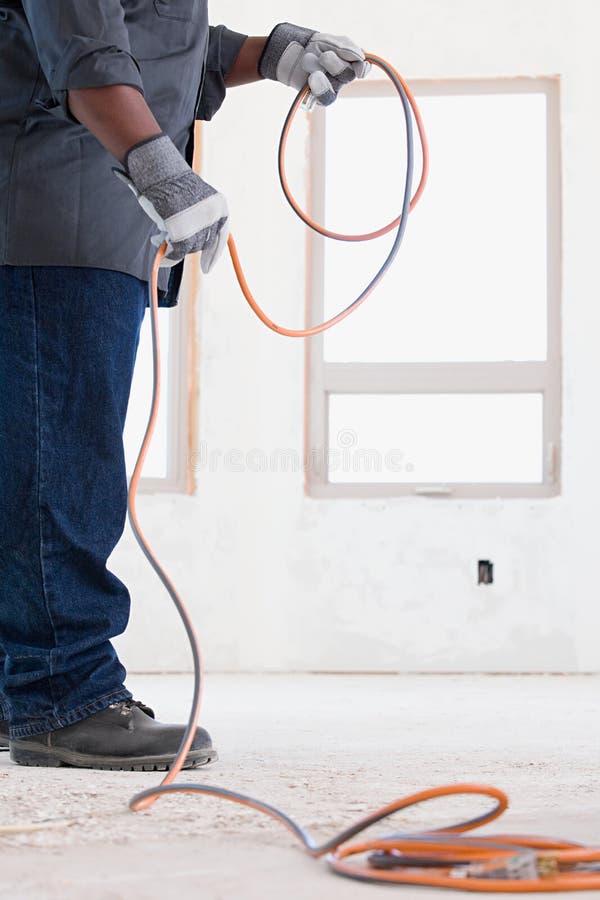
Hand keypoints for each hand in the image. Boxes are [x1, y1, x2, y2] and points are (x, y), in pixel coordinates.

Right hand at [113, 133, 228, 272]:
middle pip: (204, 243)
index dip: (213, 254)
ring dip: (176, 247)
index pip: (221, 237)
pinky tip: (160, 254)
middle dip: (190, 246)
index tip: (207, 268)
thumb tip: (198, 242)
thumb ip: (202, 219)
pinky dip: (169, 258)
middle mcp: (213, 218)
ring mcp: (198, 227)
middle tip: (174, 244)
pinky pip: (177, 253)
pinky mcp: (182, 234)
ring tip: (162, 239)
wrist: (161, 173)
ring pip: (190, 248)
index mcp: (220, 208)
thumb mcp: (198, 200)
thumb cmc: (175, 184)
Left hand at [259, 23, 370, 106]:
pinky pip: (326, 97)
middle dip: (335, 62)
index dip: (362, 68)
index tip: (359, 67)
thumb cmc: (316, 47)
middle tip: (324, 55)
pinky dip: (320, 87)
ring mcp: (332, 89)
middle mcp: (343, 78)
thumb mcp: (333, 42)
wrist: (294, 53)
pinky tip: (313, 78)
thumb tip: (361, 59)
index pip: (362, 68)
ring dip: (322, 69)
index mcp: (350, 63)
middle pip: (348, 74)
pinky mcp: (320, 98)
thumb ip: (348, 48)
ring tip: (309, 60)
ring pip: (336, 84)